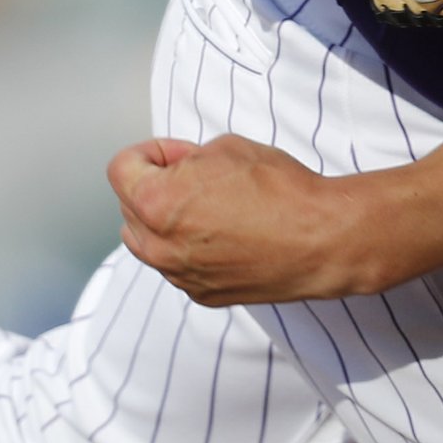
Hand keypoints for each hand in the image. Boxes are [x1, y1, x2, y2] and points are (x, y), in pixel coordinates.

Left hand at [106, 135, 387, 305]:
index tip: (179, 155)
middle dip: (154, 186)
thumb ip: (186, 158)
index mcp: (155, 203)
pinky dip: (188, 248)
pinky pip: (177, 265)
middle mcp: (158, 246)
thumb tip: (178, 170)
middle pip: (129, 207)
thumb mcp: (225, 148)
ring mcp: (179, 275)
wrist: (321, 239)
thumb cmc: (280, 190)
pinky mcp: (201, 294)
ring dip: (163, 220)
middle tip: (196, 176)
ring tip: (207, 207)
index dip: (152, 153)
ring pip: (147, 242)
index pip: (121, 168)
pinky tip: (225, 235)